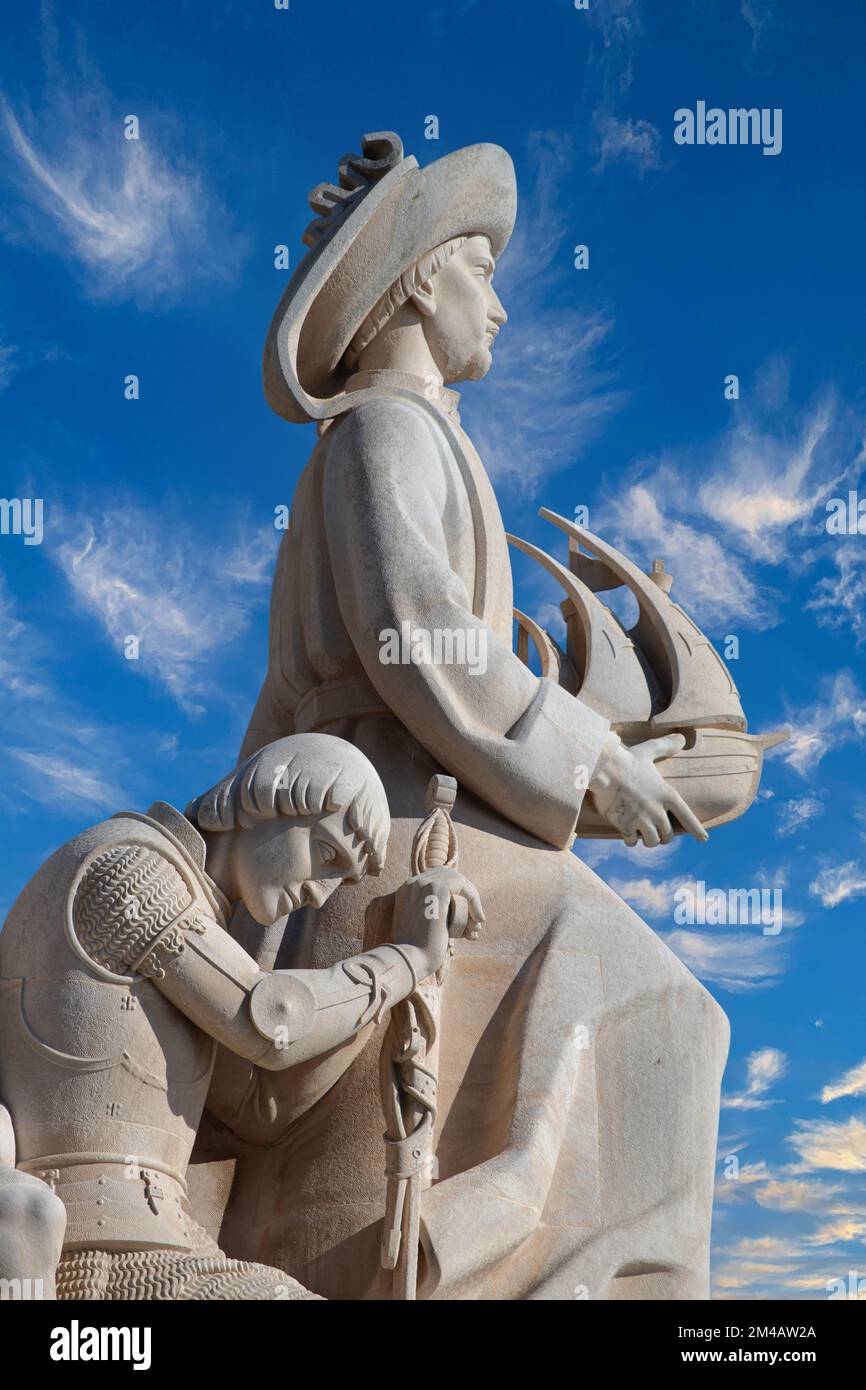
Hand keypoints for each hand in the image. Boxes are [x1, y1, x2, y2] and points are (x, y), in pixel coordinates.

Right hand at [392, 868, 483, 975]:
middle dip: (465, 894)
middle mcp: (412, 883)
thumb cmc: (415, 952)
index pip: (436, 879)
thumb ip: (427, 917)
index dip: (454, 893)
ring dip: (472, 899)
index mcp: (406, 891)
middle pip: (447, 876)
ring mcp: (423, 884)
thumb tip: (446, 917)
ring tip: (477, 922)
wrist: (411, 958)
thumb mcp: (418, 929)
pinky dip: (474, 900)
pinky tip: (478, 919)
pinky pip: (463, 886)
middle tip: (475, 918)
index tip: (466, 915)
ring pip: (457, 880)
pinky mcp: (436, 889)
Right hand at [589, 733, 707, 847]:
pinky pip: (632, 841)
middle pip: (668, 835)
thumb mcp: (649, 750)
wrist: (604, 768)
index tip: (703, 839)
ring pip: (652, 841)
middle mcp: (658, 810)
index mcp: (667, 794)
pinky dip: (630, 839)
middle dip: (663, 835)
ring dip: (648, 839)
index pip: (687, 816)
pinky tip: (627, 833)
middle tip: (657, 832)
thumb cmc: (627, 759)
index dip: (695, 829)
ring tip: (642, 834)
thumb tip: (682, 737)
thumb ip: (666, 746)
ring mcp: (642, 820)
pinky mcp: (626, 825)